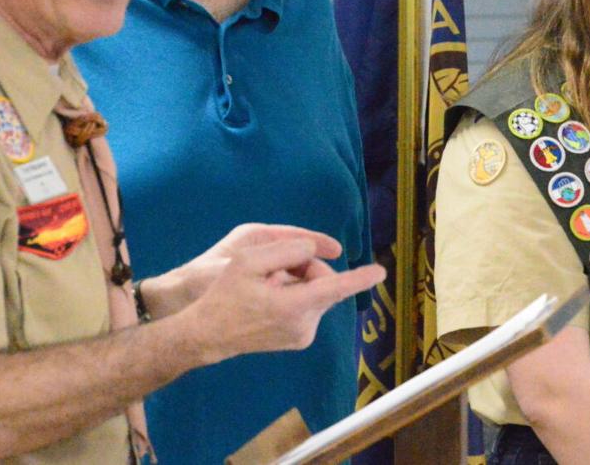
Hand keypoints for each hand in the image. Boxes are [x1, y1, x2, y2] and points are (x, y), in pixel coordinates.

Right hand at [172, 226, 384, 363]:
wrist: (209, 334)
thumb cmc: (225, 295)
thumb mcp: (249, 260)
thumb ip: (287, 250)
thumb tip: (312, 251)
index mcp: (294, 306)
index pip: (335, 288)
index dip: (360, 278)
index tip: (380, 272)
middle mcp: (305, 324)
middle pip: (322, 282)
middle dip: (306, 268)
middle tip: (273, 270)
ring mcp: (303, 335)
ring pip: (317, 293)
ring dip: (299, 282)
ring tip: (267, 287)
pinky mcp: (300, 339)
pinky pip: (309, 305)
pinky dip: (296, 295)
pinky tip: (270, 299)